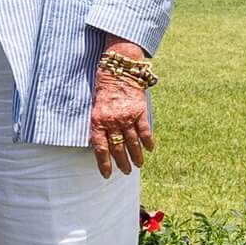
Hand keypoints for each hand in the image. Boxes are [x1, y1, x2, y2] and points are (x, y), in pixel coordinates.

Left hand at [89, 49, 153, 177]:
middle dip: (122, 163)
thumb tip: (100, 144)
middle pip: (118, 148)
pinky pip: (145, 131)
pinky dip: (148, 142)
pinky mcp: (139, 111)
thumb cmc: (103, 88)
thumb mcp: (95, 106)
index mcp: (98, 121)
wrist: (118, 70)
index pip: (100, 148)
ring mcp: (127, 117)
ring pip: (132, 143)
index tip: (107, 174)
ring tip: (138, 165)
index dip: (103, 163)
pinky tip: (150, 150)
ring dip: (136, 156)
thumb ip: (98, 124)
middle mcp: (112, 122)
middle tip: (126, 171)